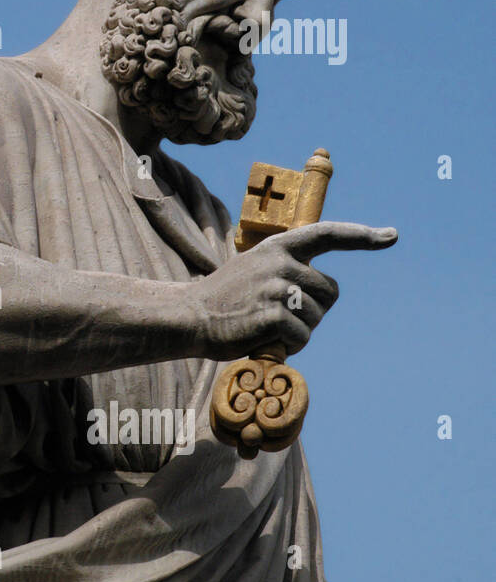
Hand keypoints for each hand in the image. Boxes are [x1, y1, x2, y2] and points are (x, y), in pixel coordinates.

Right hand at [191, 222, 396, 359]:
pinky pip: (302, 337)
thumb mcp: (254, 270)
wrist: (190, 316)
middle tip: (280, 316)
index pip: (328, 234)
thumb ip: (286, 270)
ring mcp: (276, 287)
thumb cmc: (226, 299)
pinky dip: (289, 346)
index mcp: (279, 247)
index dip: (362, 236)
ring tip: (266, 327)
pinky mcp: (272, 315)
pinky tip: (265, 339)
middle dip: (314, 310)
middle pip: (330, 292)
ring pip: (316, 317)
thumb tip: (323, 293)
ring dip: (299, 330)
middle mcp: (281, 262)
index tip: (390, 235)